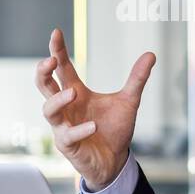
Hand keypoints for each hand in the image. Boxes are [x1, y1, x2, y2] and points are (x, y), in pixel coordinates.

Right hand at [34, 28, 154, 190]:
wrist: (115, 161)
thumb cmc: (114, 130)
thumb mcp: (129, 101)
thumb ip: (137, 79)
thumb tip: (150, 54)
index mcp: (76, 93)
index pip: (63, 69)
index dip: (58, 50)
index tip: (57, 32)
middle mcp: (66, 108)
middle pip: (44, 86)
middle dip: (43, 72)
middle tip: (51, 60)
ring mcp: (63, 126)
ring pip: (48, 110)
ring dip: (58, 100)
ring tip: (73, 92)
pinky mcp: (67, 145)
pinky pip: (67, 136)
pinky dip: (79, 130)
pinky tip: (93, 126)